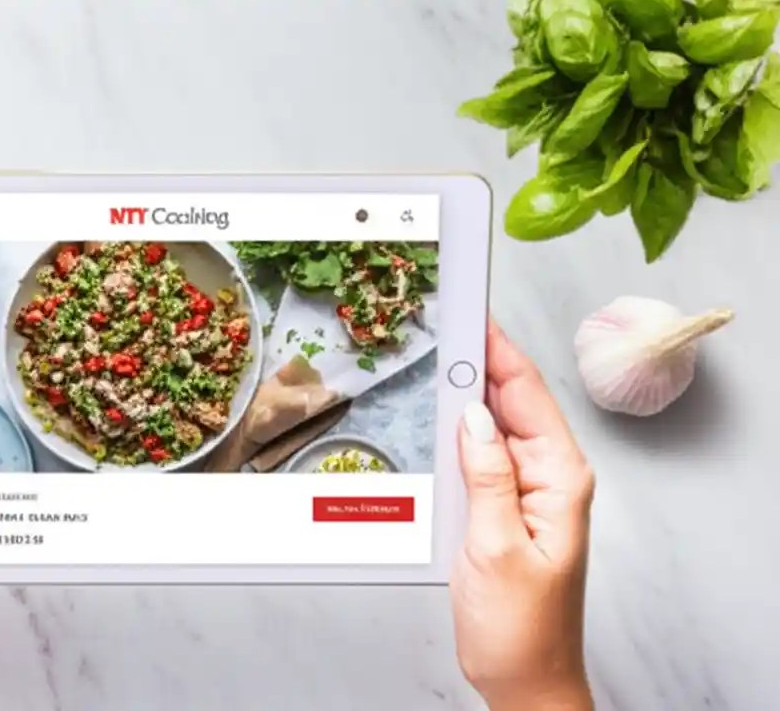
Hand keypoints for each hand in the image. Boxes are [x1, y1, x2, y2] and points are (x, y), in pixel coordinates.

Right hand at [452, 321, 595, 710]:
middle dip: (476, 360)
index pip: (527, 395)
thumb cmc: (522, 629)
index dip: (499, 350)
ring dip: (462, 394)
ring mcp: (522, 491)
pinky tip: (432, 418)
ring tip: (429, 358)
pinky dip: (455, 432)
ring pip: (490, 425)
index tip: (472, 314)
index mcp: (560, 479)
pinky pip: (477, 456)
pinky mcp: (498, 507)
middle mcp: (546, 478)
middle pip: (509, 401)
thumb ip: (487, 476)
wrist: (522, 679)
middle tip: (437, 324)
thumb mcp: (497, 547)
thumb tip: (475, 414)